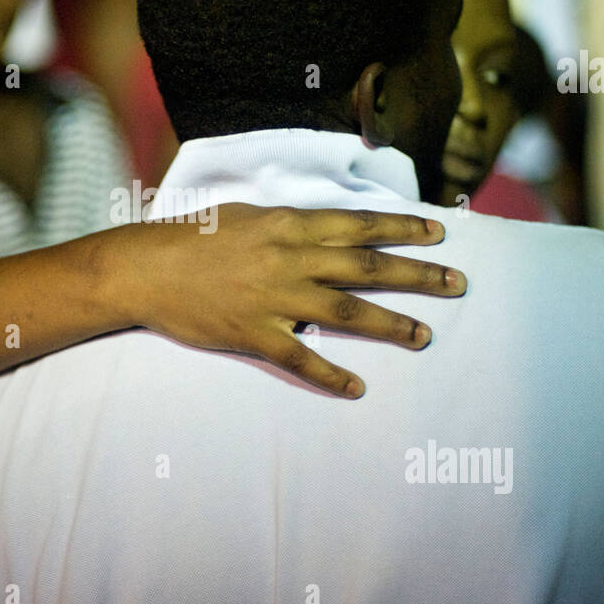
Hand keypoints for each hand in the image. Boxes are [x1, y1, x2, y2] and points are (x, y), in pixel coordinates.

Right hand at [112, 204, 465, 398]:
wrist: (145, 269)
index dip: (403, 228)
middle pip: (367, 267)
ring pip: (347, 312)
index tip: (439, 233)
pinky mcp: (254, 334)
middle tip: (457, 283)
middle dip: (417, 274)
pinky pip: (300, 358)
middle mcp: (291, 259)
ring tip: (425, 334)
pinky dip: (331, 375)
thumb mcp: (246, 215)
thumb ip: (288, 224)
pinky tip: (358, 388)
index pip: (359, 224)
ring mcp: (275, 298)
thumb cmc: (192, 237)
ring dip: (391, 324)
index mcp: (290, 225)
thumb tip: (323, 228)